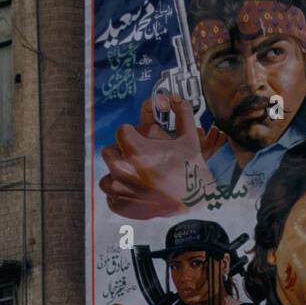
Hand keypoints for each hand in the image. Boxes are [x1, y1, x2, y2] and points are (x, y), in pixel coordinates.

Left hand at [99, 95, 223, 219]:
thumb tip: (176, 97)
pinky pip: (111, 199)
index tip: (141, 141)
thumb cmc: (193, 171)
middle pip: (109, 152)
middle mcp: (124, 169)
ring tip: (134, 178)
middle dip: (122, 153)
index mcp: (135, 149)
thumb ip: (182, 113)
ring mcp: (122, 190)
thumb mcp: (189, 139)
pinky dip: (120, 196)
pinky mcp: (123, 207)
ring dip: (117, 176)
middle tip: (138, 160)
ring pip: (106, 177)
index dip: (132, 134)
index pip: (121, 131)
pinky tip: (134, 192)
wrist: (198, 204)